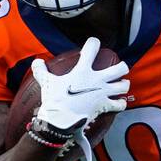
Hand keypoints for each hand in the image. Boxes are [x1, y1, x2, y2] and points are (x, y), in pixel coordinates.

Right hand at [30, 37, 128, 160]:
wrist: (61, 119)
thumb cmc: (54, 99)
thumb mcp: (46, 82)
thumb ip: (41, 70)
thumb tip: (36, 62)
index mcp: (82, 70)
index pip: (91, 49)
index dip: (94, 43)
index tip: (95, 42)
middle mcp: (96, 79)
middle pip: (119, 68)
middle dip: (122, 67)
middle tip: (120, 68)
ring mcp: (103, 92)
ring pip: (123, 85)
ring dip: (124, 85)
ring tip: (123, 84)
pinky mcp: (105, 105)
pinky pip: (119, 104)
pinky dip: (121, 103)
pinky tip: (120, 103)